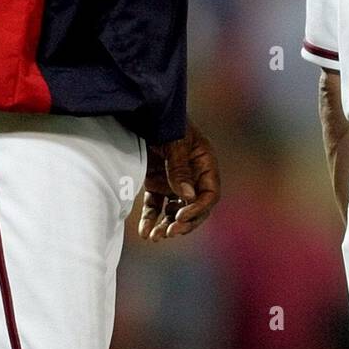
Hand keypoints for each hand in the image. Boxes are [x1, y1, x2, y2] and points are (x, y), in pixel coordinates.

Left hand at [137, 119, 221, 241]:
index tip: (181, 217)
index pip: (209, 193)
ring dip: (166, 225)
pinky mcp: (156, 182)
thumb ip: (180, 169)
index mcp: (204, 162)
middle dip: (184, 221)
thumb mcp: (173, 142)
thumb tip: (188, 197)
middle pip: (195, 206)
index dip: (198, 208)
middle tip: (170, 232)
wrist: (139, 112)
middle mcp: (192, 174)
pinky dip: (151, 219)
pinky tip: (144, 232)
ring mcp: (174, 179)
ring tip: (155, 237)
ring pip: (175, 209)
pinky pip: (157, 205)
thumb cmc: (163, 122)